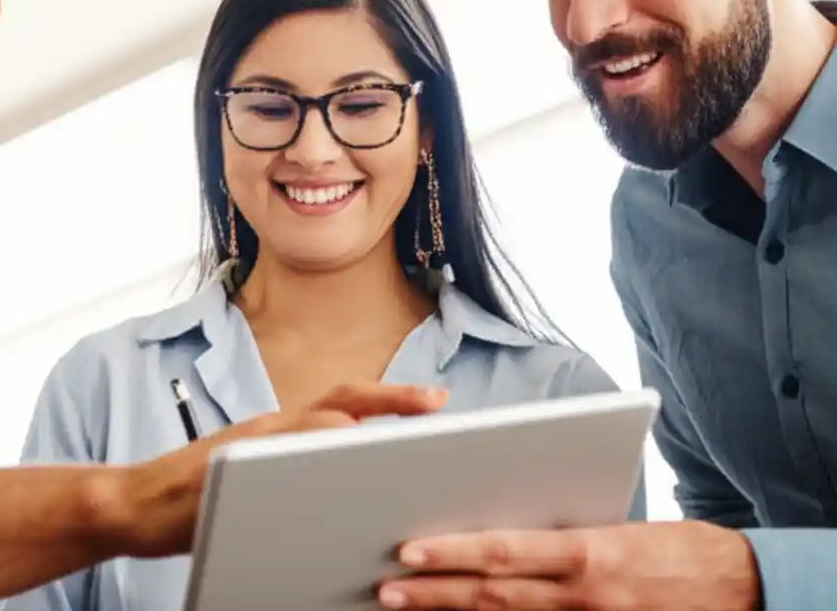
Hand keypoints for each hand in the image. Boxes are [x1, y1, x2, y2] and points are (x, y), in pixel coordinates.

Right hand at [120, 382, 448, 557]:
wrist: (133, 506)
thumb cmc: (193, 500)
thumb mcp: (253, 480)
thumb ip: (294, 471)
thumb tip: (346, 472)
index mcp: (280, 431)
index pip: (342, 404)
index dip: (388, 400)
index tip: (432, 400)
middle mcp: (270, 428)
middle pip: (340, 401)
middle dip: (390, 400)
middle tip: (436, 402)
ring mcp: (250, 444)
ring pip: (316, 422)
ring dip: (362, 423)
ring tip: (404, 433)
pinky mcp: (230, 465)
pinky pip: (280, 453)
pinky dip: (312, 447)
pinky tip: (340, 455)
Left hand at [377, 521, 759, 609]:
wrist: (743, 588)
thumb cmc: (676, 548)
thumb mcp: (617, 528)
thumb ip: (558, 535)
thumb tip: (494, 533)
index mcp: (588, 551)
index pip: (505, 551)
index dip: (453, 553)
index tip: (409, 549)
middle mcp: (585, 594)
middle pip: (494, 595)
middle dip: (435, 593)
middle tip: (386, 589)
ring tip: (408, 607)